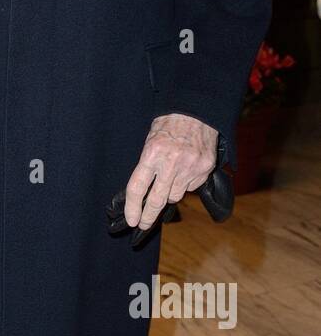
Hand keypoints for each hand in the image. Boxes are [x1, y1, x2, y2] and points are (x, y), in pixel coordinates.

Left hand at [124, 114, 217, 229]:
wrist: (197, 111)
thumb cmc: (169, 124)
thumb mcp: (150, 141)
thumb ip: (147, 166)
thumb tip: (142, 194)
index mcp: (153, 153)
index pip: (138, 188)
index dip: (133, 207)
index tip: (131, 220)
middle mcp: (172, 162)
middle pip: (157, 200)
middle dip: (148, 216)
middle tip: (143, 224)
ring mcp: (191, 167)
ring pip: (175, 196)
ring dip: (169, 194)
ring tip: (169, 178)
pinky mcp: (205, 169)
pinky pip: (191, 187)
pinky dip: (185, 184)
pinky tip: (184, 169)